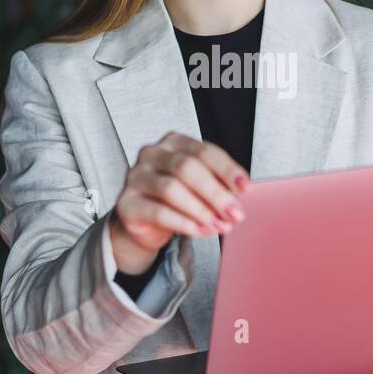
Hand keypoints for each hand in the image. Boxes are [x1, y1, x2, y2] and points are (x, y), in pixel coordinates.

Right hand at [109, 132, 249, 272]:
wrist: (143, 222)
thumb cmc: (175, 198)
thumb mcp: (198, 186)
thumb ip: (216, 184)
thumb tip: (240, 195)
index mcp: (173, 142)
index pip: (204, 151)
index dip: (227, 170)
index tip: (246, 188)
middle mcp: (152, 153)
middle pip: (187, 168)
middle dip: (215, 192)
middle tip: (234, 213)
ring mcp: (136, 176)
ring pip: (171, 189)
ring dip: (201, 210)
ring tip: (220, 225)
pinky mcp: (126, 203)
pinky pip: (158, 212)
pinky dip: (184, 223)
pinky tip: (200, 231)